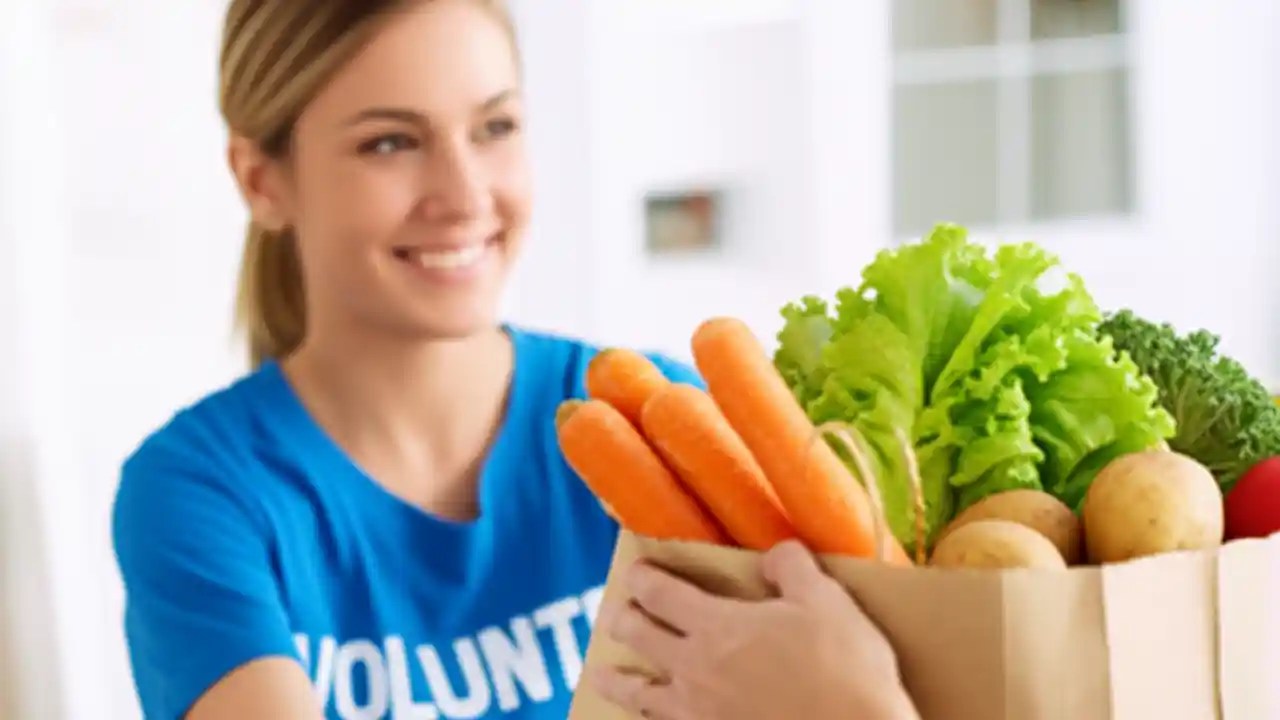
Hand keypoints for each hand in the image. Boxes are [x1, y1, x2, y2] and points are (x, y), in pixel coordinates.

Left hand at [590, 540, 917, 719]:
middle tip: (619, 613)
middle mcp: (695, 668)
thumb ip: (793, 567)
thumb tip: (775, 555)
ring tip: (602, 673)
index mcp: (717, 626)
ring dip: (616, 679)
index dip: (642, 578)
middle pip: (638, 636)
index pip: (660, 593)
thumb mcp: (826, 600)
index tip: (636, 571)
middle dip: (622, 619)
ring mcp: (699, 713)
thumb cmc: (844, 669)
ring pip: (638, 694)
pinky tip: (654, 719)